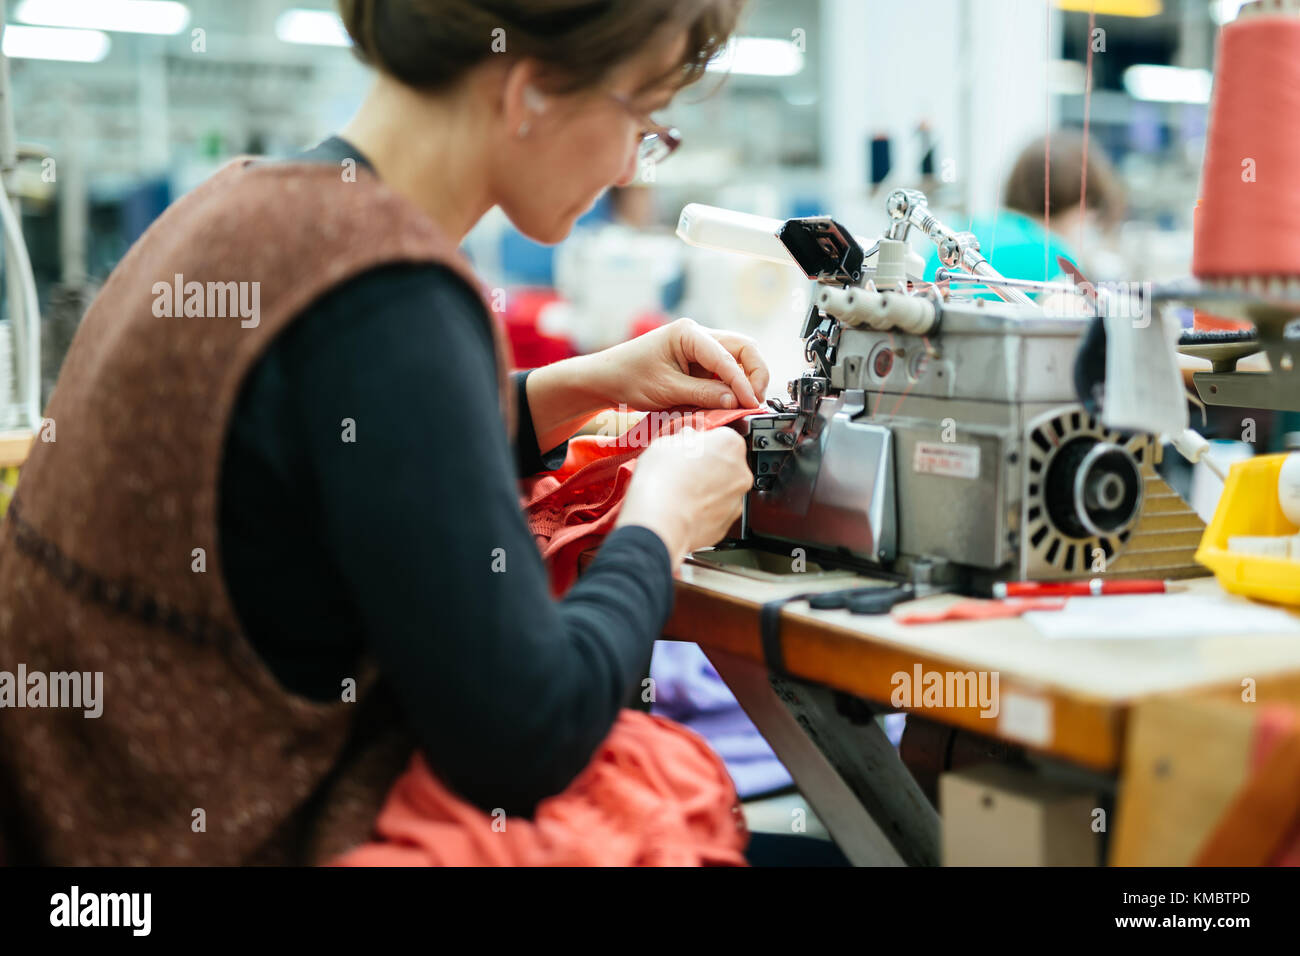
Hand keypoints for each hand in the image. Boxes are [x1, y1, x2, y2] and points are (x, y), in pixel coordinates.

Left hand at [588, 317, 769, 411]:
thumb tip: (737, 401)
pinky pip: (725, 373)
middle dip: (754, 375)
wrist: (607, 379)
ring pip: (739, 360)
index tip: (750, 403)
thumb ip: (704, 395)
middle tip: (754, 402)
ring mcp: (701, 349)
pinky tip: (729, 402)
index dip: (743, 381)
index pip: (728, 356)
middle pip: (744, 350)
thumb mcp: (667, 390)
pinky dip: (732, 387)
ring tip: (743, 405)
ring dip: (745, 381)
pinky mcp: (700, 363)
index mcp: (689, 333)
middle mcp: (699, 335)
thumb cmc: (628, 377)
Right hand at [615, 426, 752, 565]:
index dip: (702, 443)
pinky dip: (704, 510)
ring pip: (722, 489)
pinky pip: (717, 512)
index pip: (721, 436)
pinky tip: (683, 508)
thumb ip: (682, 439)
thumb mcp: (664, 444)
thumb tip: (686, 439)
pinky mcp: (727, 524)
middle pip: (726, 463)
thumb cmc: (662, 483)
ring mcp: (736, 501)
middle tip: (681, 471)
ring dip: (706, 489)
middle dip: (707, 466)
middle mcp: (740, 472)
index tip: (688, 448)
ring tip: (679, 492)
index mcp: (729, 444)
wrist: (659, 525)